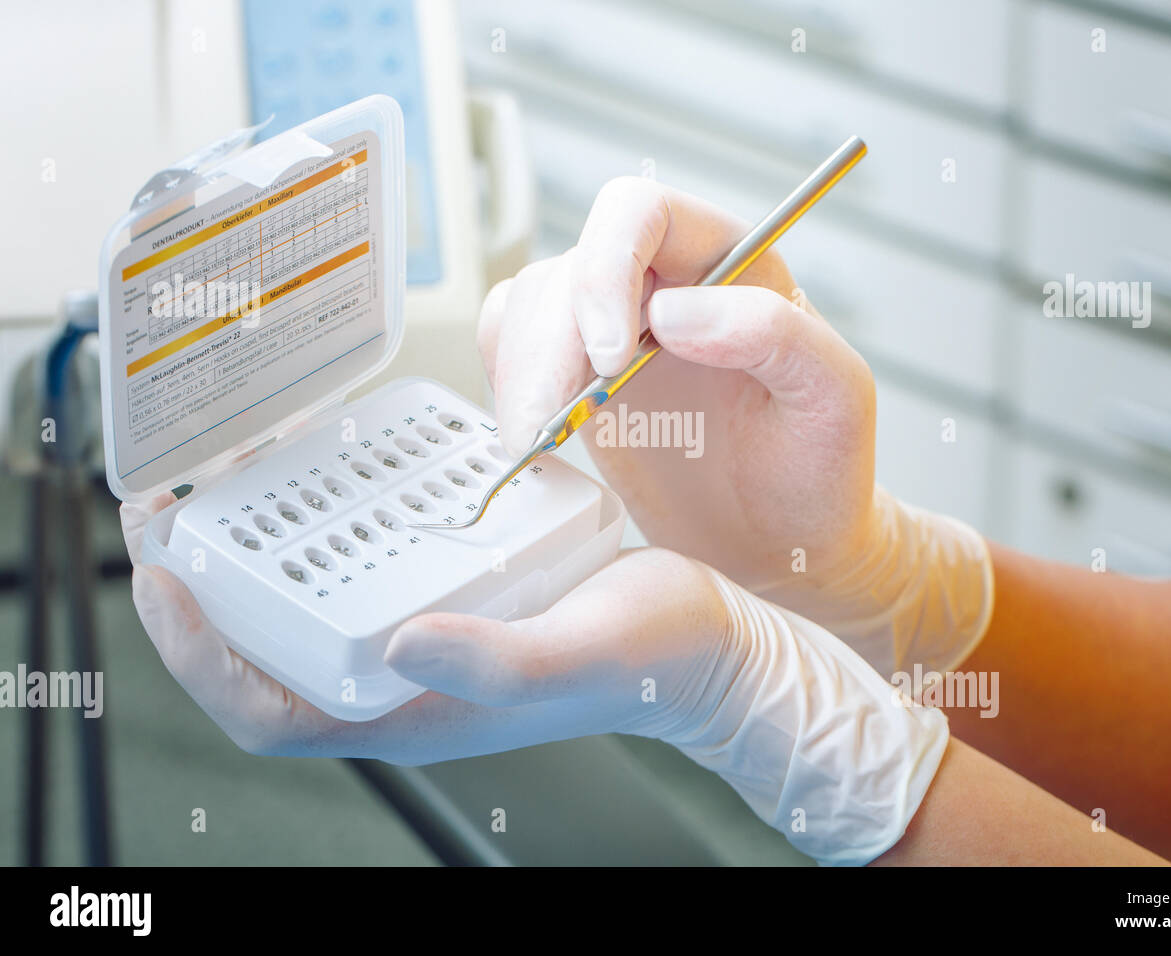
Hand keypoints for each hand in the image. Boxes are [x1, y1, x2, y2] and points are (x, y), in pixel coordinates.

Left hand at [122, 489, 947, 863]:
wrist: (712, 643)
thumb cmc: (655, 661)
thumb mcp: (574, 655)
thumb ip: (492, 662)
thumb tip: (403, 643)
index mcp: (420, 704)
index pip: (270, 709)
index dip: (198, 656)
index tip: (160, 576)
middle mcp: (410, 671)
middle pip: (269, 651)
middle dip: (202, 592)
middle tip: (165, 512)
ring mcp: (432, 629)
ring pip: (312, 603)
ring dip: (258, 552)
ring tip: (228, 484)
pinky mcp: (460, 590)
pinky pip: (371, 562)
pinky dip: (334, 521)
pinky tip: (338, 470)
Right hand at [480, 178, 992, 672]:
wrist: (790, 545)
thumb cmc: (822, 470)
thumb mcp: (834, 397)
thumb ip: (774, 334)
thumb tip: (671, 311)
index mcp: (731, 264)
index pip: (641, 212)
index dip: (606, 268)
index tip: (611, 358)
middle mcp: (666, 285)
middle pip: (570, 267)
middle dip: (548, 343)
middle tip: (550, 423)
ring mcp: (619, 334)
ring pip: (531, 305)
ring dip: (521, 370)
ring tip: (539, 440)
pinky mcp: (583, 382)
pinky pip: (517, 348)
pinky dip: (510, 384)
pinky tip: (535, 434)